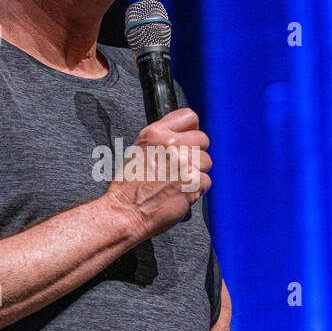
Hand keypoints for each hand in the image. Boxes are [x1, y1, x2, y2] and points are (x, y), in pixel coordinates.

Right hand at [102, 108, 211, 241]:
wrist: (125, 213)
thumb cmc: (128, 187)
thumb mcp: (138, 151)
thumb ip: (160, 140)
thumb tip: (181, 137)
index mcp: (155, 133)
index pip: (189, 117)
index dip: (191, 130)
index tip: (189, 140)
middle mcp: (170, 145)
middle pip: (202, 139)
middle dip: (196, 153)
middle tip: (182, 166)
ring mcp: (182, 164)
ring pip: (207, 161)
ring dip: (197, 173)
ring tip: (179, 181)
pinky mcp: (191, 183)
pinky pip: (206, 181)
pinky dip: (196, 190)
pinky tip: (180, 193)